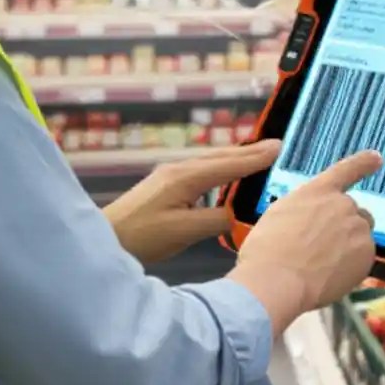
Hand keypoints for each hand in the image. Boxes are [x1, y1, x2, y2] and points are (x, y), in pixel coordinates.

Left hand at [104, 140, 280, 263]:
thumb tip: (239, 214)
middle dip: (250, 152)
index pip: (229, 165)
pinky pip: (202, 171)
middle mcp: (179, 170)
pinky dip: (222, 168)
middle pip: (221, 157)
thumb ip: (216, 220)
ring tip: (259, 156)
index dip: (256, 158)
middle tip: (277, 146)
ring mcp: (170, 175)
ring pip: (211, 162)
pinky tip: (227, 175)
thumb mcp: (184, 232)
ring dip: (236, 158)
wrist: (105, 239)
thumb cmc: (142, 237)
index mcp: (186, 178)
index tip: (280, 148)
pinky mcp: (165, 185)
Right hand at [229, 150, 382, 335]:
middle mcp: (342, 204)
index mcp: (318, 191)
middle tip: (321, 250)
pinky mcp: (367, 253)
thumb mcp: (280, 215)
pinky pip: (363, 258)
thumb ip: (305, 209)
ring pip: (360, 236)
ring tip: (322, 266)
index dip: (363, 163)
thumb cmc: (266, 251)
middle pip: (354, 213)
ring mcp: (357, 227)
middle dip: (343, 228)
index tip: (377, 158)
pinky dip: (352, 267)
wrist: (275, 281)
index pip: (346, 170)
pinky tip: (329, 277)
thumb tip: (314, 219)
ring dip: (348, 246)